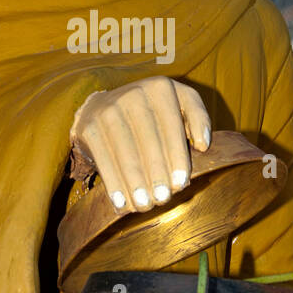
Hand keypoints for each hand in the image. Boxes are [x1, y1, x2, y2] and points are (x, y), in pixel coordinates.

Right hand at [71, 78, 210, 213]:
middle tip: (163, 199)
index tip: (182, 184)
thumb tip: (203, 145)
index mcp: (161, 87)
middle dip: (157, 174)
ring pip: (126, 152)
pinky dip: (113, 183)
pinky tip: (121, 202)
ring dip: (135, 183)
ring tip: (144, 205)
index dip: (177, 157)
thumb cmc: (152, 112)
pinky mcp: (90, 126)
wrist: (103, 106)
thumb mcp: (179, 104)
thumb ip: (198, 118)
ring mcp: (108, 108)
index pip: (172, 126)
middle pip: (149, 141)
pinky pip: (104, 159)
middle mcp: (133, 93)